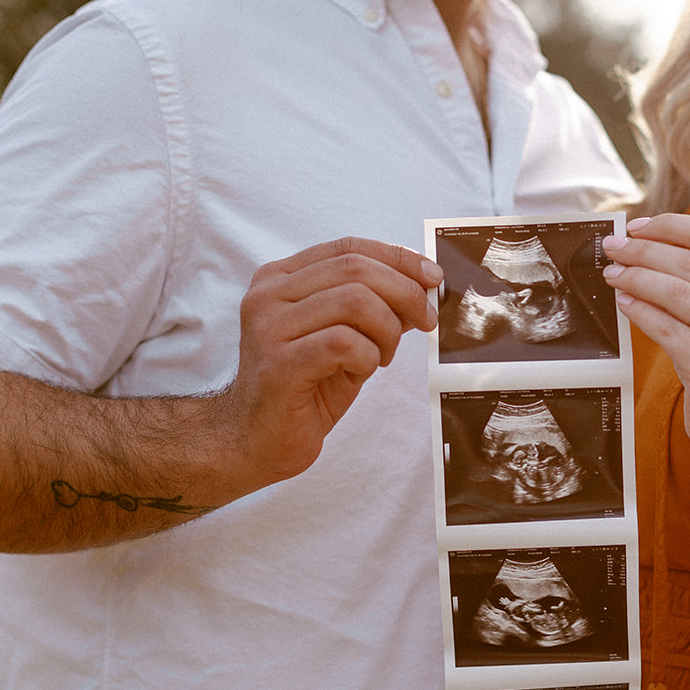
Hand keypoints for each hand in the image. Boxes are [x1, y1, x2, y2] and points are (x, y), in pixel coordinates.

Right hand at [219, 237, 440, 489]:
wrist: (257, 441)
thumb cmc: (305, 388)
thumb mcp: (346, 338)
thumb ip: (375, 308)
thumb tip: (422, 286)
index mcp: (281, 279)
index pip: (348, 248)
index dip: (397, 257)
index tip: (432, 276)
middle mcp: (268, 295)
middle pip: (355, 269)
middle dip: (404, 292)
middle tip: (426, 320)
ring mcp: (268, 327)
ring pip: (354, 301)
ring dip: (386, 330)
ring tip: (382, 356)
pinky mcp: (278, 364)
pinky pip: (344, 342)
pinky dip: (367, 356)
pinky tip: (360, 370)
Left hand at [602, 215, 689, 452]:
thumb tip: (644, 243)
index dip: (671, 224)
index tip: (637, 226)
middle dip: (643, 251)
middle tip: (613, 248)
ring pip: (677, 293)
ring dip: (637, 278)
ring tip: (613, 274)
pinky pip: (667, 330)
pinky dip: (640, 312)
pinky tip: (624, 304)